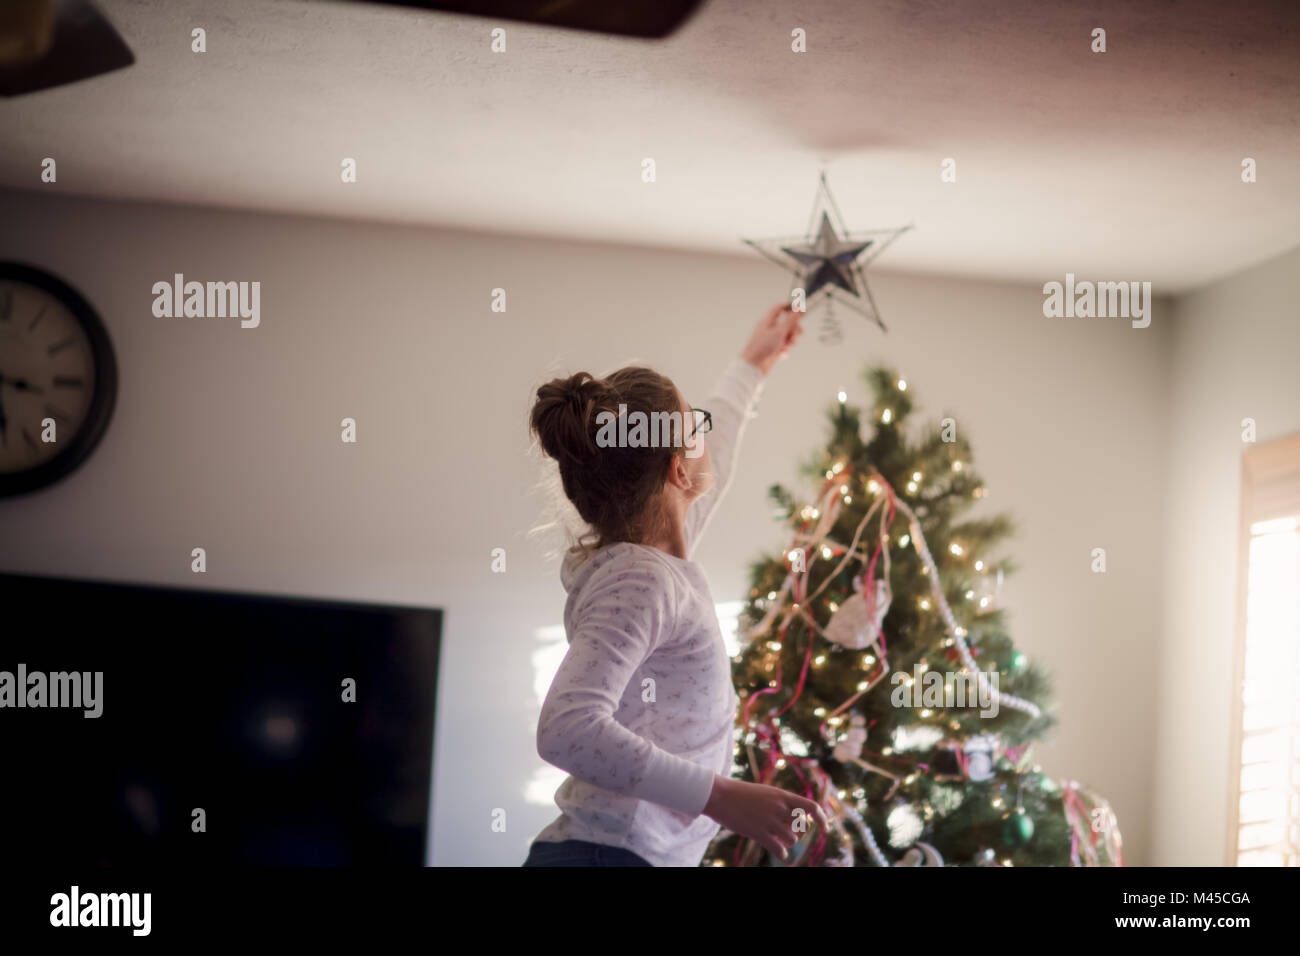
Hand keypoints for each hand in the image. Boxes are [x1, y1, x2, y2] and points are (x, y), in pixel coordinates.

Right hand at [702, 775, 829, 861]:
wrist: (719, 795)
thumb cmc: (740, 793)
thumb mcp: (765, 792)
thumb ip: (780, 802)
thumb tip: (794, 813)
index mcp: (782, 795)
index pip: (812, 807)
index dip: (822, 819)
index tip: (825, 829)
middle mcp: (780, 808)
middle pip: (803, 826)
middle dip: (800, 832)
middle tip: (790, 832)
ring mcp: (770, 821)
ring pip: (793, 839)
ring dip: (789, 842)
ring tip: (779, 840)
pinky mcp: (759, 833)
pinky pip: (780, 849)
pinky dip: (783, 854)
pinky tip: (782, 854)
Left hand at [740, 303, 803, 375]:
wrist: (753, 366)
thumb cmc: (762, 347)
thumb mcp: (780, 331)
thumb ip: (791, 320)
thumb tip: (799, 308)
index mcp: (768, 320)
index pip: (780, 308)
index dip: (790, 308)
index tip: (800, 312)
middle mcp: (770, 328)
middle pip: (787, 323)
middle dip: (794, 329)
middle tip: (796, 335)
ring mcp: (771, 339)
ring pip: (787, 335)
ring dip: (790, 341)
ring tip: (787, 347)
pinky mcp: (773, 349)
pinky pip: (784, 346)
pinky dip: (785, 349)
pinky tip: (781, 354)